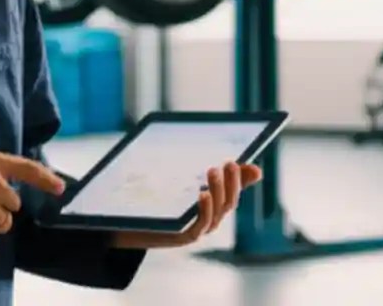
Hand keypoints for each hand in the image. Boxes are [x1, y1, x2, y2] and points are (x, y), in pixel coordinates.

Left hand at [111, 161, 262, 249]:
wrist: (128, 223)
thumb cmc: (155, 197)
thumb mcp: (174, 176)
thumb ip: (191, 161)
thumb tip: (213, 147)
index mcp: (211, 202)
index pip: (234, 190)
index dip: (244, 178)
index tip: (253, 165)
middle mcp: (209, 217)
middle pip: (229, 201)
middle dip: (232, 181)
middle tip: (229, 162)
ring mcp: (198, 228)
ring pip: (218, 211)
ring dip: (219, 190)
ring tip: (213, 170)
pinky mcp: (183, 236)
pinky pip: (200, 225)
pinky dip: (206, 210)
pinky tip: (203, 194)